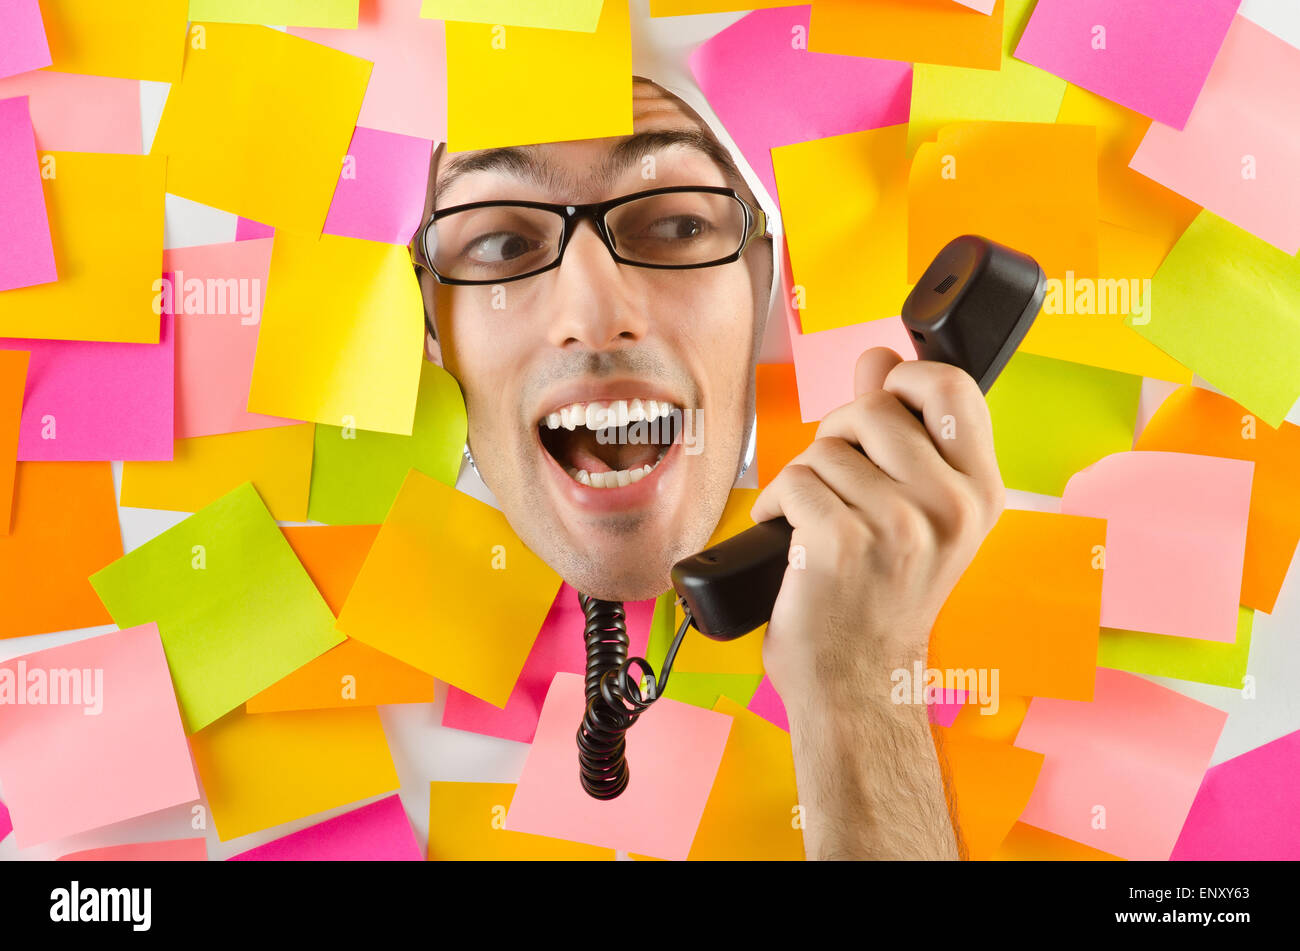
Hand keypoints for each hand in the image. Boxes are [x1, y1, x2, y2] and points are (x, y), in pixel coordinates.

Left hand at [749, 347, 1004, 720]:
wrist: (858, 680)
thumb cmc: (882, 595)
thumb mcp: (916, 512)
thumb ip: (901, 430)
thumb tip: (880, 356)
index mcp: (980, 493)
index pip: (951, 387)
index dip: (903, 380)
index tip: (880, 404)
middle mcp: (950, 507)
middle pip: (871, 407)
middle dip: (837, 435)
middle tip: (835, 481)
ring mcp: (898, 525)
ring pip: (824, 448)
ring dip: (804, 479)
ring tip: (816, 522)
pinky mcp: (841, 542)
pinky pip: (791, 481)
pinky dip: (775, 505)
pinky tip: (790, 538)